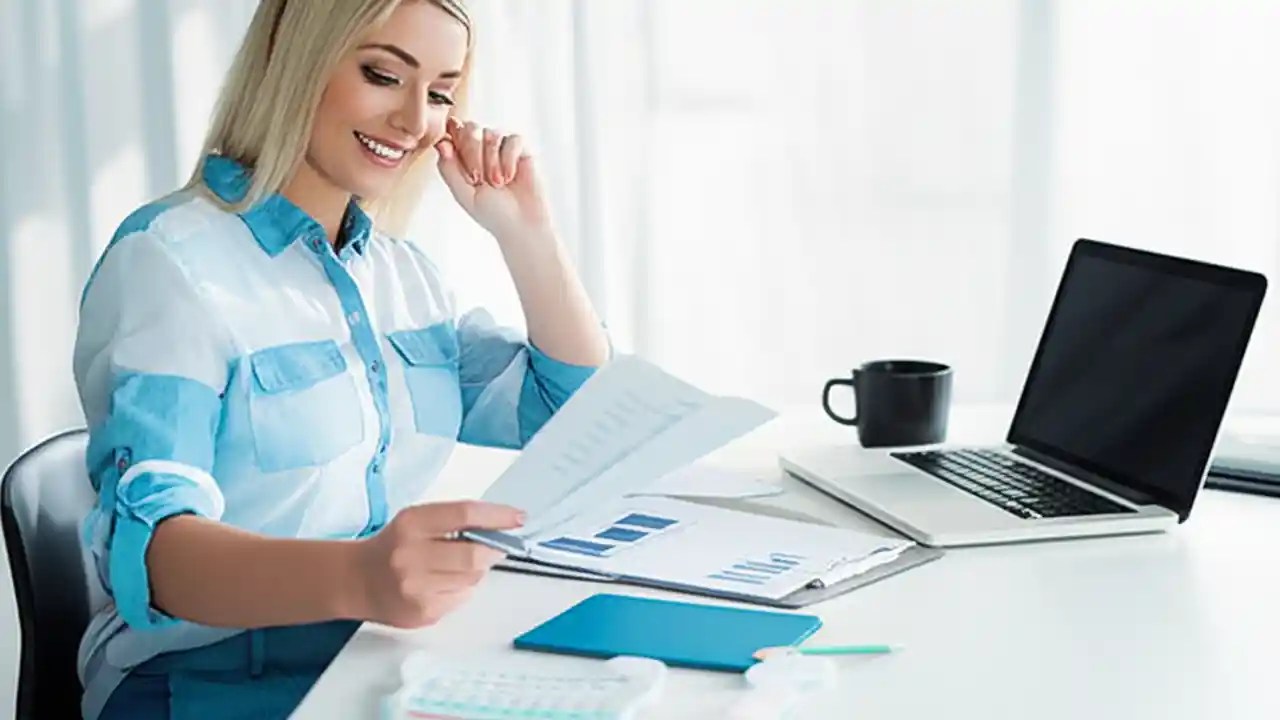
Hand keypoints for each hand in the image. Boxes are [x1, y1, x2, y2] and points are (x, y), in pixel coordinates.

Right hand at [354, 501, 523, 628]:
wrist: (355, 580)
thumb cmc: (393, 546)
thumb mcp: (416, 522)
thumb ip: (453, 522)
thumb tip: (499, 527)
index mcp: (412, 524)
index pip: (465, 514)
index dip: (497, 516)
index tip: (517, 517)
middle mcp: (411, 556)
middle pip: (474, 554)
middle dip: (493, 549)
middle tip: (497, 546)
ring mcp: (416, 588)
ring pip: (472, 579)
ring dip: (476, 570)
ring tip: (455, 566)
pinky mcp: (422, 612)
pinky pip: (461, 599)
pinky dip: (461, 590)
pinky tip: (441, 584)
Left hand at [435, 117, 554, 241]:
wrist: (522, 224)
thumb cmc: (492, 213)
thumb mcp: (463, 194)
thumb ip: (448, 169)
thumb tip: (441, 141)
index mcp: (463, 156)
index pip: (453, 131)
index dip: (456, 141)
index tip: (460, 163)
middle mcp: (482, 147)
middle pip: (471, 128)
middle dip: (473, 153)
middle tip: (478, 179)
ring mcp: (502, 146)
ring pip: (491, 133)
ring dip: (492, 161)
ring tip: (497, 183)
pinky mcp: (522, 148)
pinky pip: (513, 140)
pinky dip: (509, 159)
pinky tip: (510, 177)